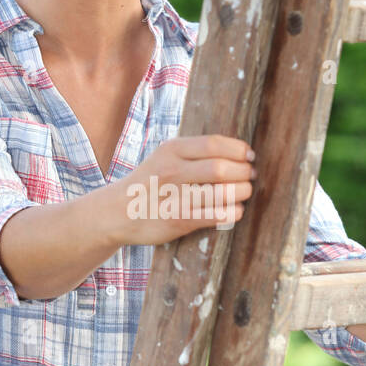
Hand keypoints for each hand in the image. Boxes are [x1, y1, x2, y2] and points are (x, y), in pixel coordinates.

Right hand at [107, 135, 256, 245]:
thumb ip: (194, 152)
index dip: (239, 150)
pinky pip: (216, 215)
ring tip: (244, 192)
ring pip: (223, 193)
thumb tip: (239, 152)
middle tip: (250, 176)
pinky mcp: (178, 221)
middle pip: (222, 169)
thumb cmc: (150, 182)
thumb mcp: (164, 156)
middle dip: (244, 173)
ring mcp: (175, 197)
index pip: (214, 144)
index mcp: (171, 150)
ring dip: (242, 193)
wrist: (115, 212)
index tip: (249, 156)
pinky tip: (234, 209)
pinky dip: (233, 212)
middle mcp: (172, 171)